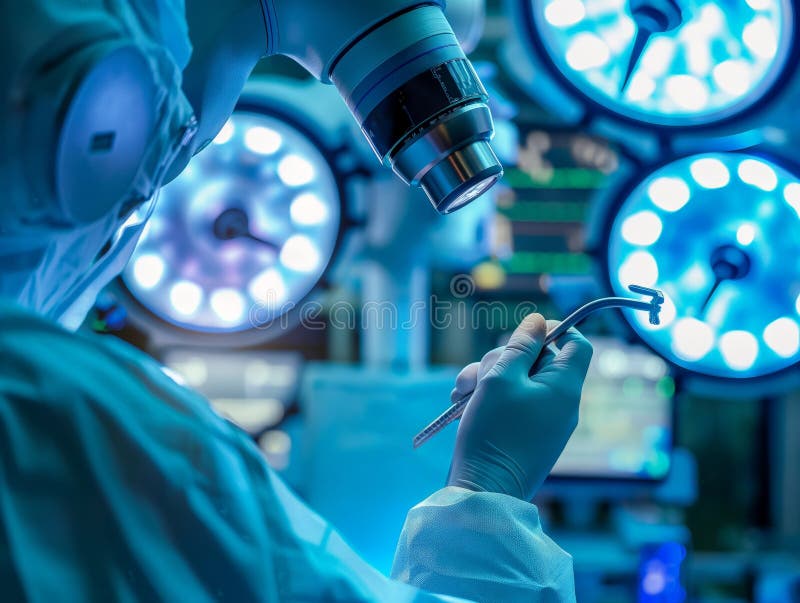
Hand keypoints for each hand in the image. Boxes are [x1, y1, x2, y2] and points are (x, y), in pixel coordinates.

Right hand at [446, 314, 592, 499]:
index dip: (554, 330)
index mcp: (564, 388)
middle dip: (502, 359)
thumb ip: (520, 346)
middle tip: (478, 376)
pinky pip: (512, 404)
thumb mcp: (501, 379)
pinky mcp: (527, 435)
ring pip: (518, 381)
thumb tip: (537, 322)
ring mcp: (544, 421)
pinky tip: (462, 405)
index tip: (525, 332)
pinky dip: (489, 399)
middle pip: (538, 360)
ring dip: (487, 379)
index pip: (578, 344)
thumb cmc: (492, 432)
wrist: (483, 491)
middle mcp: (561, 404)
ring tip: (461, 394)